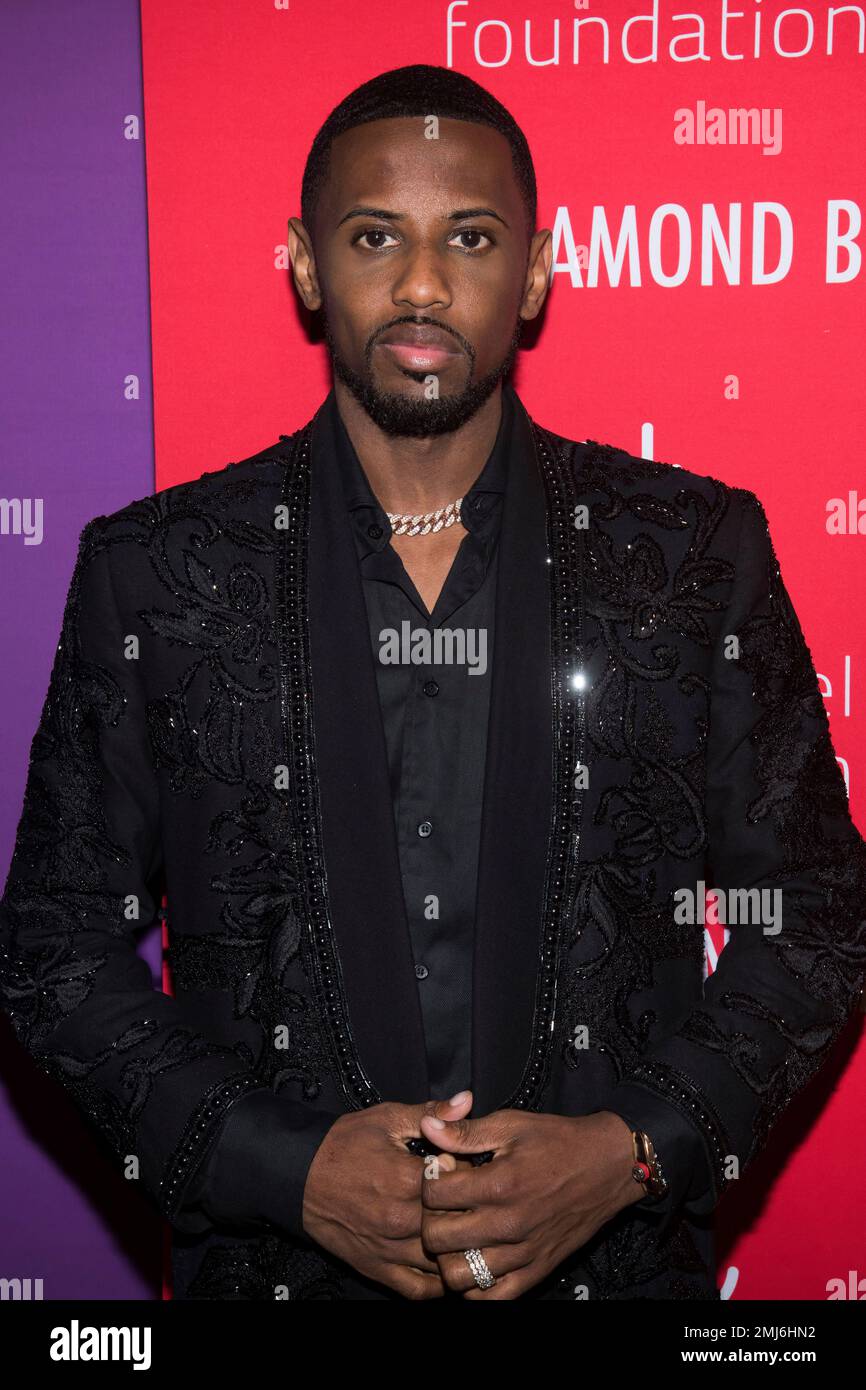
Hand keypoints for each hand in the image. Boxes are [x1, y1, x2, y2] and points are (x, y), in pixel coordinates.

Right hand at [301, 1090, 473, 1297]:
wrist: (299, 1175)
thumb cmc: (342, 1145)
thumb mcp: (386, 1118)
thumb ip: (431, 1112)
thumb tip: (466, 1101)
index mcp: (406, 1180)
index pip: (462, 1181)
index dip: (469, 1170)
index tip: (464, 1163)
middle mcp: (401, 1220)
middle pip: (458, 1222)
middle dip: (467, 1208)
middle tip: (467, 1196)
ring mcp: (391, 1249)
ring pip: (444, 1259)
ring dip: (458, 1245)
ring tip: (461, 1227)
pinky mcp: (378, 1269)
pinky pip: (420, 1288)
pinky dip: (439, 1281)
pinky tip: (446, 1262)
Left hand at [419, 1103, 644, 1298]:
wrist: (608, 1166)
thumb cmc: (559, 1141)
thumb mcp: (512, 1124)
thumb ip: (466, 1131)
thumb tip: (427, 1128)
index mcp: (500, 1183)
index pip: (434, 1194)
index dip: (429, 1179)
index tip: (441, 1169)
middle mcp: (508, 1224)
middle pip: (437, 1239)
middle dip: (430, 1217)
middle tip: (444, 1203)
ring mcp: (522, 1254)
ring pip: (457, 1275)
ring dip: (448, 1255)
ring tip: (458, 1231)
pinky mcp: (536, 1271)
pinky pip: (491, 1297)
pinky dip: (474, 1284)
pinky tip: (476, 1256)